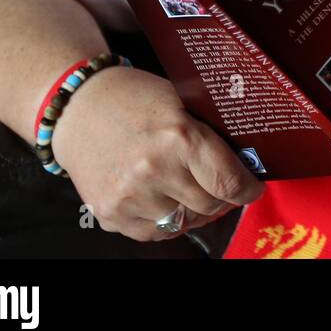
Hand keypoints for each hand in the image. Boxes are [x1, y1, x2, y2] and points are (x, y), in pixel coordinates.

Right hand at [50, 65, 264, 241]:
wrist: (78, 107)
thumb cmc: (135, 98)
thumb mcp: (182, 101)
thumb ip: (210, 133)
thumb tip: (245, 162)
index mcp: (179, 136)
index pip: (229, 182)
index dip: (247, 189)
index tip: (252, 188)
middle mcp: (154, 170)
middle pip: (209, 206)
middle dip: (221, 198)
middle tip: (220, 188)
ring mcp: (130, 195)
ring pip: (183, 222)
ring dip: (191, 210)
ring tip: (188, 189)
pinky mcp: (110, 213)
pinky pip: (154, 232)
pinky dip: (165, 221)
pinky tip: (163, 198)